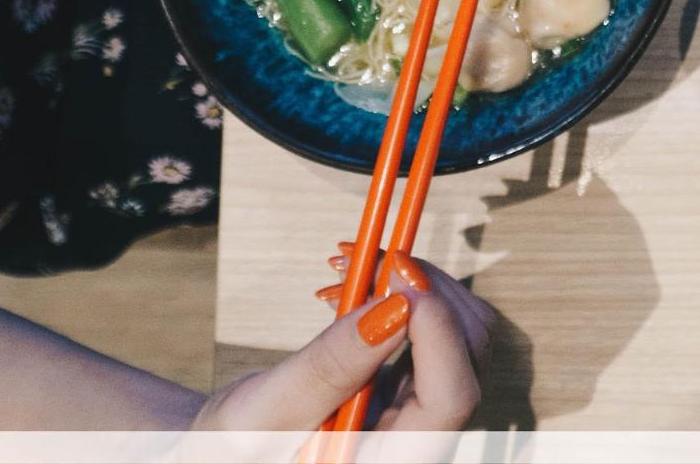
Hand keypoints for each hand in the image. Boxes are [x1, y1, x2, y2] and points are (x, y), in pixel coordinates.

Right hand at [192, 254, 493, 433]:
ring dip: (414, 285)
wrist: (231, 450)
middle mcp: (423, 442)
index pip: (452, 399)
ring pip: (461, 333)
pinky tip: (359, 281)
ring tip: (349, 265)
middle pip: (468, 357)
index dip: (437, 329)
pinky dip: (405, 294)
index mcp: (395, 461)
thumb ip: (328, 369)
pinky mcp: (415, 390)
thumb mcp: (262, 414)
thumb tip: (396, 307)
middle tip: (366, 256)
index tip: (397, 274)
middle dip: (423, 292)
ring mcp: (425, 416)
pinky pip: (435, 331)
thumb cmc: (234, 448)